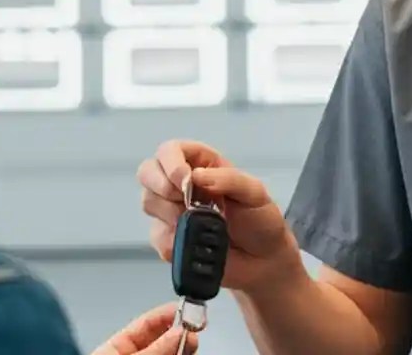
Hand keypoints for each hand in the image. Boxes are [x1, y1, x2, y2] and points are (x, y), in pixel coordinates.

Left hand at [90, 303, 196, 354]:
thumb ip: (154, 348)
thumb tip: (179, 331)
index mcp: (116, 348)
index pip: (147, 322)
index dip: (169, 312)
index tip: (189, 308)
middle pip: (164, 337)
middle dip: (181, 331)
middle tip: (196, 328)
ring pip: (173, 351)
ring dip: (184, 345)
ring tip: (191, 343)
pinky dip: (183, 354)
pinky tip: (187, 352)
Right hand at [138, 140, 302, 295]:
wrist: (263, 261)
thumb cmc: (261, 221)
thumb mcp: (254, 194)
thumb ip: (229, 180)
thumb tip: (196, 176)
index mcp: (202, 164)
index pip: (170, 150)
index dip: (170, 162)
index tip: (184, 181)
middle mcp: (181, 184)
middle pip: (147, 171)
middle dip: (160, 186)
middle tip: (184, 202)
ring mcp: (172, 211)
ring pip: (148, 202)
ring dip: (170, 213)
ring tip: (200, 224)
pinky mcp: (169, 239)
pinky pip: (157, 237)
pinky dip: (174, 241)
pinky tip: (195, 243)